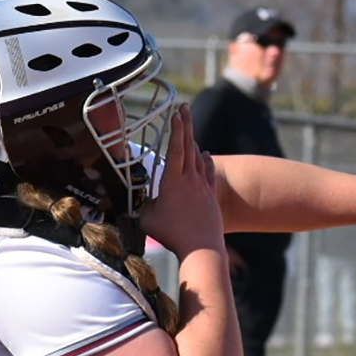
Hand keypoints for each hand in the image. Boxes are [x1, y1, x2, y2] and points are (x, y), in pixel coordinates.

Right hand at [142, 103, 223, 256]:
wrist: (202, 248)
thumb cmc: (173, 235)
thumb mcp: (148, 220)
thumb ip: (145, 206)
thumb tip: (145, 202)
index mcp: (173, 181)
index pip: (175, 149)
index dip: (176, 129)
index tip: (176, 113)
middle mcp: (191, 179)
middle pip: (189, 146)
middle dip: (186, 124)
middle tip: (184, 107)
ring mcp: (203, 186)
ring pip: (198, 158)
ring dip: (193, 141)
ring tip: (188, 129)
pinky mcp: (211, 196)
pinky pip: (208, 172)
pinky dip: (205, 160)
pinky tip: (205, 154)